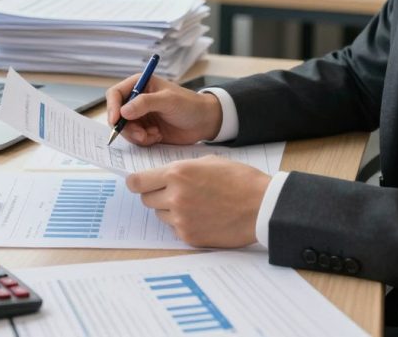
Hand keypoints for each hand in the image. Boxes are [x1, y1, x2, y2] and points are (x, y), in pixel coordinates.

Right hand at [105, 74, 222, 145]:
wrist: (204, 122)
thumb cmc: (189, 105)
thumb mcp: (168, 100)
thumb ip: (145, 103)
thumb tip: (123, 111)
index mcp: (140, 85)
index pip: (115, 94)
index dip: (112, 107)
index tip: (116, 120)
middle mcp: (136, 100)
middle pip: (116, 115)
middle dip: (126, 127)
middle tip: (141, 135)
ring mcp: (140, 116)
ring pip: (125, 129)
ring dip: (136, 136)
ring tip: (154, 135)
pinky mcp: (145, 130)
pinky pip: (134, 139)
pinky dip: (144, 140)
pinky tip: (158, 136)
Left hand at [126, 155, 270, 247]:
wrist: (262, 206)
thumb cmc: (239, 180)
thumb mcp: (208, 162)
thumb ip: (181, 169)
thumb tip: (161, 176)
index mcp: (178, 174)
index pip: (137, 182)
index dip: (135, 183)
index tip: (137, 184)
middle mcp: (175, 197)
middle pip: (146, 199)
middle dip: (156, 195)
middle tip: (175, 192)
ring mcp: (181, 219)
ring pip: (160, 215)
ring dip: (170, 209)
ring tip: (195, 204)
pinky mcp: (189, 236)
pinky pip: (175, 228)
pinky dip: (183, 223)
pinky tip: (202, 216)